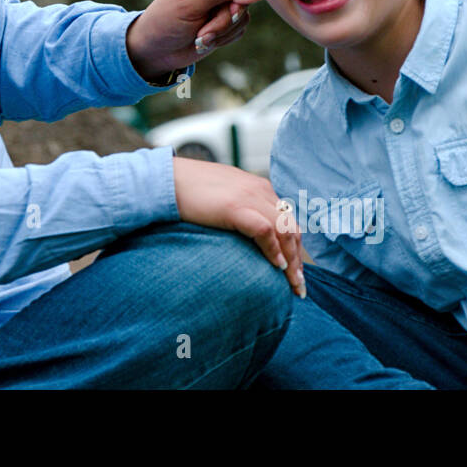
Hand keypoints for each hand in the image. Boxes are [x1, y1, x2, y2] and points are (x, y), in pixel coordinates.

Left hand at [125, 0, 264, 80]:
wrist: (156, 51)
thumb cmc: (164, 22)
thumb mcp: (188, 4)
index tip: (232, 8)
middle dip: (225, 20)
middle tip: (204, 31)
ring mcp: (222, 6)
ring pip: (242, 17)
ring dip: (221, 32)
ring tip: (199, 38)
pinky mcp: (225, 24)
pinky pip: (239, 30)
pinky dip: (223, 39)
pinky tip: (204, 41)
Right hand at [172, 155, 305, 297]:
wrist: (166, 180)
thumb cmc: (190, 193)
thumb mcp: (224, 199)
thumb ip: (241, 210)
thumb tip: (247, 235)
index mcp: (259, 187)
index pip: (288, 220)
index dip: (295, 248)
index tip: (295, 272)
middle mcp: (260, 190)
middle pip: (291, 228)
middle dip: (298, 259)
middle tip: (299, 286)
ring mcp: (249, 197)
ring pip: (284, 230)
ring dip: (292, 260)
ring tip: (293, 284)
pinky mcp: (235, 206)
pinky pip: (265, 230)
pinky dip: (274, 250)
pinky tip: (277, 266)